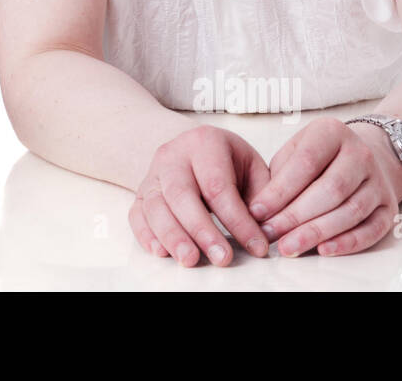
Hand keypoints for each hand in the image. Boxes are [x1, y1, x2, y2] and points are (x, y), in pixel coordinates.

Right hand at [129, 126, 271, 265]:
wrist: (194, 147)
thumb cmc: (227, 161)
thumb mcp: (252, 166)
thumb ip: (262, 195)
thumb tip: (263, 228)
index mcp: (205, 142)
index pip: (218, 185)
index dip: (238, 220)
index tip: (256, 246)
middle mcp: (173, 155)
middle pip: (181, 194)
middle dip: (201, 230)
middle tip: (221, 258)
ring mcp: (153, 173)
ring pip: (155, 205)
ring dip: (172, 236)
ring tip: (190, 260)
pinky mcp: (141, 192)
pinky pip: (137, 214)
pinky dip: (146, 234)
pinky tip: (161, 251)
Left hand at [245, 117, 401, 257]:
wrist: (361, 155)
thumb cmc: (315, 157)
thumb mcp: (294, 152)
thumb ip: (278, 176)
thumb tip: (258, 210)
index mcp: (332, 132)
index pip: (306, 162)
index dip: (280, 190)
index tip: (257, 211)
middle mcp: (360, 153)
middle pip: (330, 189)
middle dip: (296, 216)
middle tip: (270, 234)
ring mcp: (378, 180)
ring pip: (351, 211)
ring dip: (316, 232)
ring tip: (288, 246)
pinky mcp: (389, 206)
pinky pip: (372, 229)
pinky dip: (348, 242)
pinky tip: (323, 250)